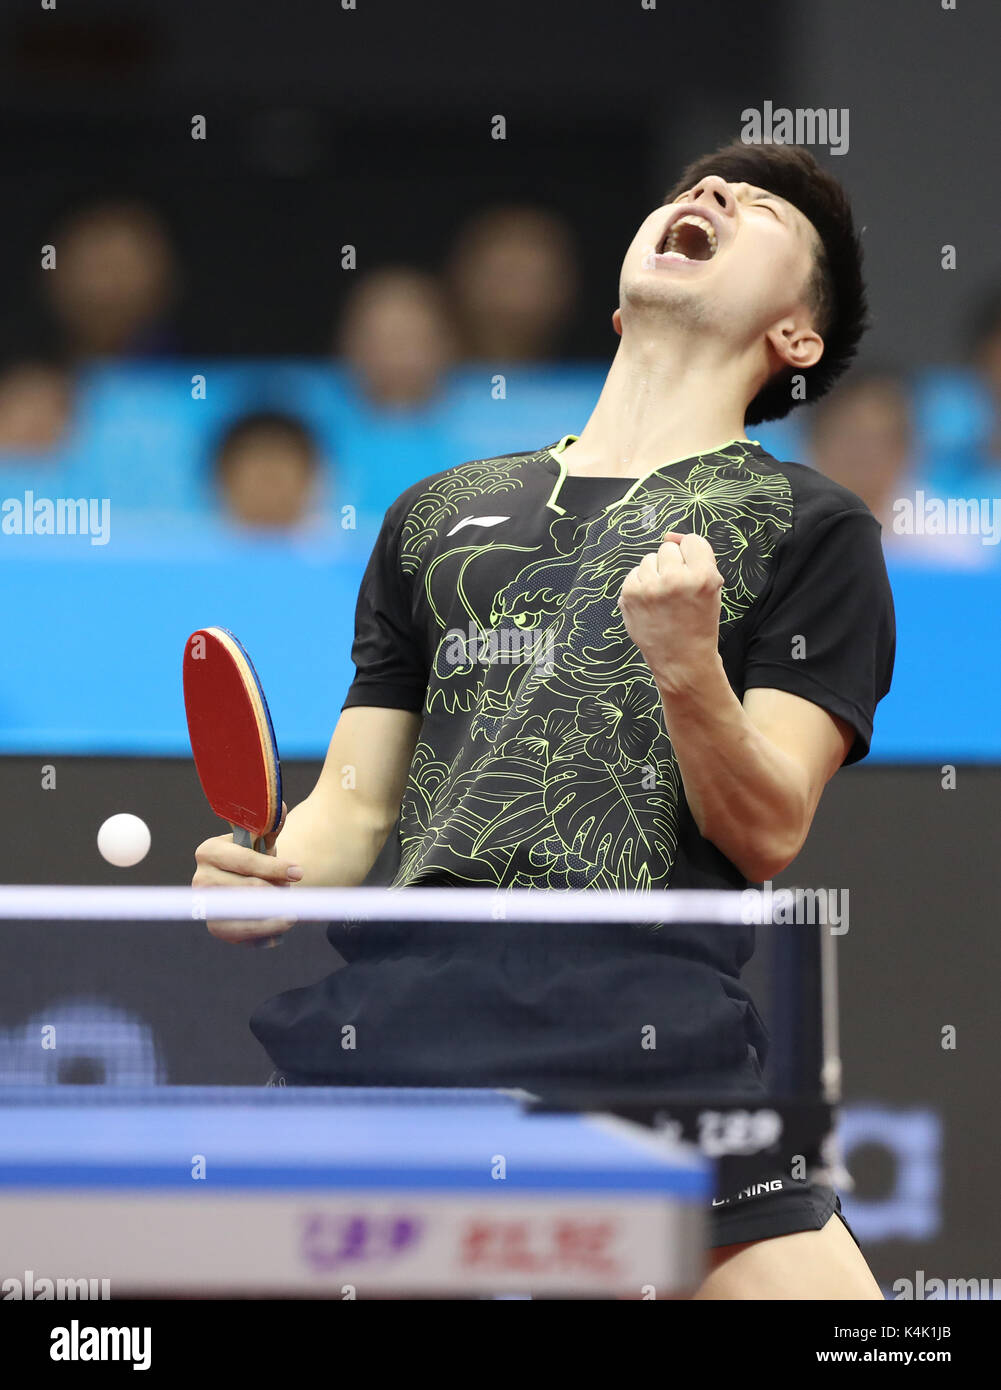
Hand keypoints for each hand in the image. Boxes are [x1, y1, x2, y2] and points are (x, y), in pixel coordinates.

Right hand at [192, 802, 301, 943]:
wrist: (246, 884)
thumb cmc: (255, 859)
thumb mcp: (263, 842)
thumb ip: (271, 826)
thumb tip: (278, 807)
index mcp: (209, 851)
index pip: (246, 860)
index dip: (275, 867)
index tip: (299, 872)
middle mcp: (201, 879)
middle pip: (251, 888)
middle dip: (278, 889)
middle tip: (290, 888)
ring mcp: (206, 906)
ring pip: (251, 912)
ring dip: (277, 910)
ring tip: (291, 906)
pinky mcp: (215, 928)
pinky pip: (248, 933)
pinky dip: (270, 929)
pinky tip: (282, 921)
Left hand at [618, 531, 723, 691]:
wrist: (682, 660)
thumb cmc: (699, 623)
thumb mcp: (712, 590)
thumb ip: (698, 559)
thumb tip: (670, 535)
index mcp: (703, 577)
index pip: (693, 541)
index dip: (692, 556)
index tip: (692, 572)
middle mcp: (675, 579)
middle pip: (668, 548)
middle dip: (673, 564)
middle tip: (676, 589)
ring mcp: (649, 588)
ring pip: (649, 559)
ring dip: (656, 573)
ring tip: (663, 598)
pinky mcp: (629, 596)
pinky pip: (634, 573)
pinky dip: (641, 584)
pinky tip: (650, 603)